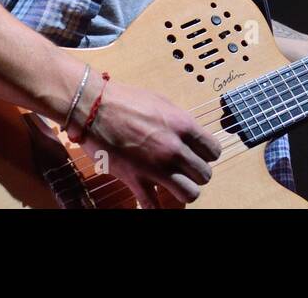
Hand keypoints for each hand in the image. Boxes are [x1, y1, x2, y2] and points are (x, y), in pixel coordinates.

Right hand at [70, 77, 222, 207]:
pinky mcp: (136, 180)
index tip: (198, 154)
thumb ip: (179, 122)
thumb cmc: (125, 100)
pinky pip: (153, 205)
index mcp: (183, 126)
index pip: (213, 151)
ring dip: (183, 190)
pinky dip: (156, 206)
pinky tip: (154, 202)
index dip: (206, 154)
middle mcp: (174, 149)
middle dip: (196, 173)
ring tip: (174, 184)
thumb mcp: (161, 102)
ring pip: (189, 194)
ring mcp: (156, 167)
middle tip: (185, 169)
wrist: (93, 107)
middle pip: (204, 175)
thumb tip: (189, 135)